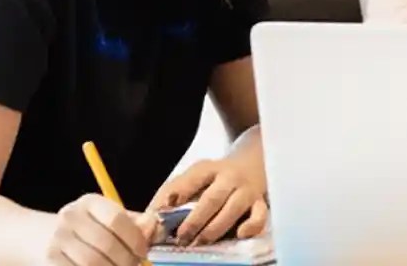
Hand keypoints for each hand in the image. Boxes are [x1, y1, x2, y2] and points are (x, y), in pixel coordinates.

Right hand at [46, 194, 158, 265]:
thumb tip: (155, 230)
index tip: (143, 252)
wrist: (25, 234)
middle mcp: (70, 217)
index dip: (135, 238)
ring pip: (92, 263)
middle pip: (107, 244)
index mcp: (89, 202)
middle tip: (133, 265)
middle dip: (126, 260)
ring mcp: (56, 240)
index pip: (117, 219)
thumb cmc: (77, 228)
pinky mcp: (47, 260)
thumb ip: (131, 223)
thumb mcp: (101, 217)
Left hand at [148, 158, 267, 245]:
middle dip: (195, 220)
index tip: (163, 210)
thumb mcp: (193, 179)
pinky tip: (239, 235)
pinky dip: (251, 226)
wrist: (252, 163)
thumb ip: (169, 198)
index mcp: (207, 169)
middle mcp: (229, 177)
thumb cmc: (215, 178)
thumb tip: (146, 224)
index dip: (178, 193)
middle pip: (212, 198)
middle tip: (181, 238)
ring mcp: (246, 190)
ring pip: (233, 208)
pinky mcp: (260, 203)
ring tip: (198, 243)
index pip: (192, 179)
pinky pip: (260, 216)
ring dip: (214, 229)